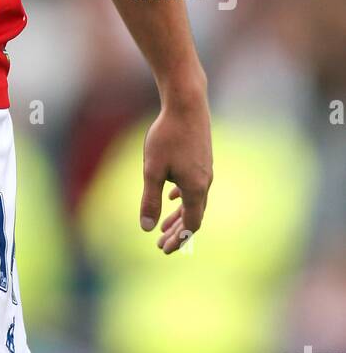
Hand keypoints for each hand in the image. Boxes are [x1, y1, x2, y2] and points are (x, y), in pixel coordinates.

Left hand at [140, 89, 212, 253]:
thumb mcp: (152, 169)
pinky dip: (182, 197)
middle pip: (194, 215)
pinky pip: (194, 186)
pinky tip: (171, 195)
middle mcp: (205, 182)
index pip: (191, 224)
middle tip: (161, 245)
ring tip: (165, 227)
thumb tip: (147, 228)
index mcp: (195, 188)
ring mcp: (205, 170)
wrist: (186, 103)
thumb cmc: (167, 135)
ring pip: (194, 200)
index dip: (178, 239)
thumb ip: (150, 199)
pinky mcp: (202, 158)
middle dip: (177, 232)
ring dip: (179, 215)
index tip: (164, 249)